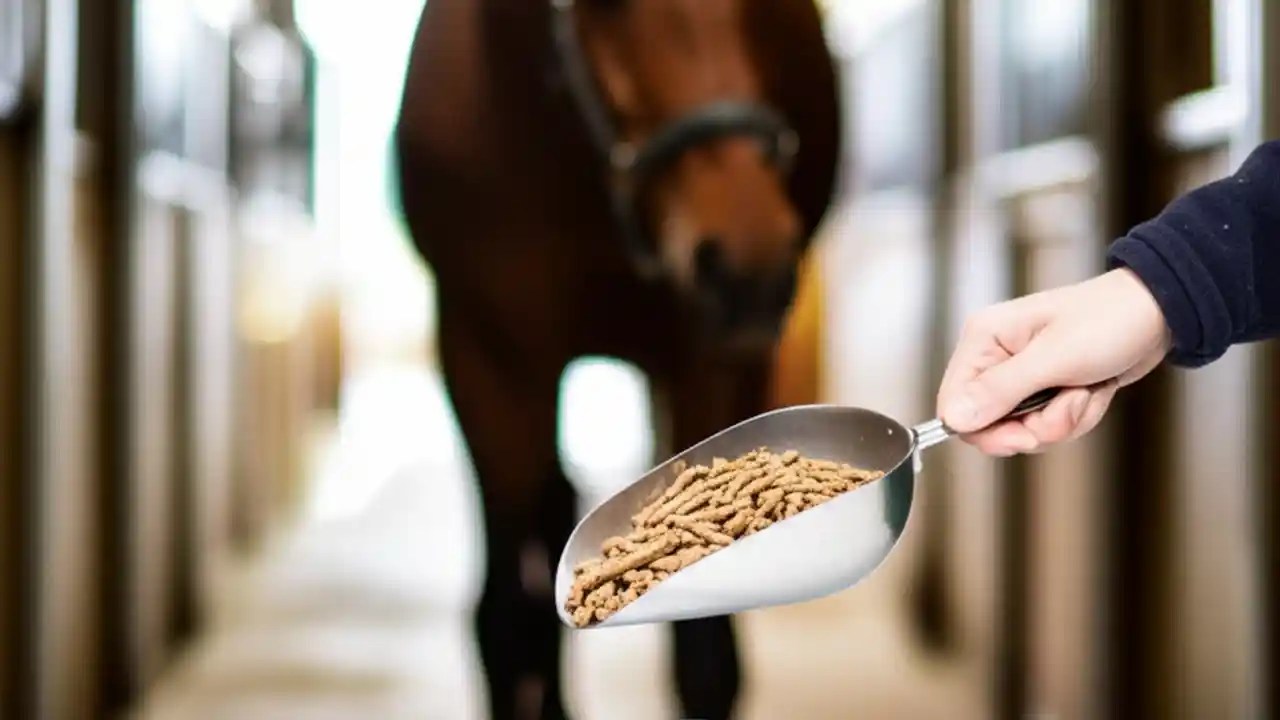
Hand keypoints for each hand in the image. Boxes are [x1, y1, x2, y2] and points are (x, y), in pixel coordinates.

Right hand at [937, 268, 1171, 455]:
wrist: (1158, 314)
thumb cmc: (1109, 319)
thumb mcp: (1054, 357)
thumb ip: (1000, 390)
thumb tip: (955, 418)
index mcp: (985, 339)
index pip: (954, 402)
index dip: (983, 429)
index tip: (1021, 435)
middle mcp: (996, 358)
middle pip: (988, 423)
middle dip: (1035, 425)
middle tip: (1066, 406)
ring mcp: (1021, 376)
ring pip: (1022, 429)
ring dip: (1062, 420)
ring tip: (1086, 389)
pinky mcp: (1044, 389)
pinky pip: (1047, 425)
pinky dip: (1076, 417)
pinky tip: (1092, 390)